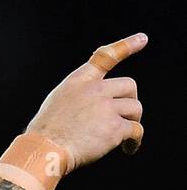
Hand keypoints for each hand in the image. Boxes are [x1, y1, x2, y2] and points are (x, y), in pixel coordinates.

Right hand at [26, 32, 146, 170]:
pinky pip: (135, 130)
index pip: (105, 57)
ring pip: (135, 108)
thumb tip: (96, 109)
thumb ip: (78, 97)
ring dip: (133, 122)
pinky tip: (128, 148)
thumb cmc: (46, 133)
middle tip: (127, 117)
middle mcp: (95, 90)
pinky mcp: (114, 128)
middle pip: (129, 86)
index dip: (126, 46)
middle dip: (131, 101)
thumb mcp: (57, 102)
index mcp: (79, 81)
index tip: (143, 38)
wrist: (45, 150)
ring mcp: (106, 108)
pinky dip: (134, 141)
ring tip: (126, 137)